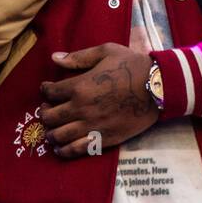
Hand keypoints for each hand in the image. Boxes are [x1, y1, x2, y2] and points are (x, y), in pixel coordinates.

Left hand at [38, 44, 158, 158]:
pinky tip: (60, 148)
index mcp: (79, 86)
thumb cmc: (132, 66)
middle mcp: (81, 108)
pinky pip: (76, 149)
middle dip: (44, 113)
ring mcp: (91, 126)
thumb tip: (54, 58)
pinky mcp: (103, 139)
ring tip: (52, 130)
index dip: (45, 90)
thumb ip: (78, 57)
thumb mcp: (105, 52)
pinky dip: (64, 150)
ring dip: (51, 133)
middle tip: (47, 109)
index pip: (50, 92)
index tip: (47, 89)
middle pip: (49, 117)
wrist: (157, 87)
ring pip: (58, 136)